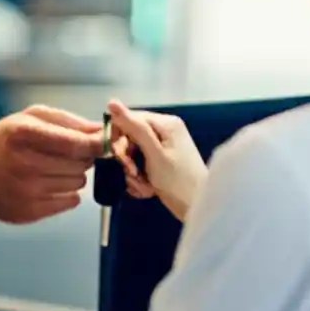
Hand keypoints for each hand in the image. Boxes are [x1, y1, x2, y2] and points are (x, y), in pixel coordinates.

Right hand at [0, 105, 102, 238]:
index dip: (98, 144)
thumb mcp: (28, 119)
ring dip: (73, 174)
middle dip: (83, 157)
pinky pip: (71, 201)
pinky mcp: (32, 212)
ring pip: (79, 182)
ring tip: (50, 168)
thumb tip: (101, 129)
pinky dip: (66, 193)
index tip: (106, 141)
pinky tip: (47, 184)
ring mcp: (28, 191)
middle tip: (67, 153)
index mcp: (24, 133)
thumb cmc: (3, 143)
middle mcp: (25, 163)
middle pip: (81, 163)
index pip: (77, 143)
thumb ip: (67, 121)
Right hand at [108, 99, 206, 221]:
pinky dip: (140, 178)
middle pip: (130, 138)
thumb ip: (134, 127)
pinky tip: (147, 188)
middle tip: (135, 175)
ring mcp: (164, 146)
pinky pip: (141, 164)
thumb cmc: (178, 181)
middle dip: (128, 160)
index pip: (129, 119)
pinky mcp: (162, 161)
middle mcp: (165, 131)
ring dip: (133, 173)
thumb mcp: (154, 153)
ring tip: (144, 185)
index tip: (122, 159)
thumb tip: (112, 102)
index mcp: (166, 123)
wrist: (197, 208)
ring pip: (133, 154)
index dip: (120, 139)